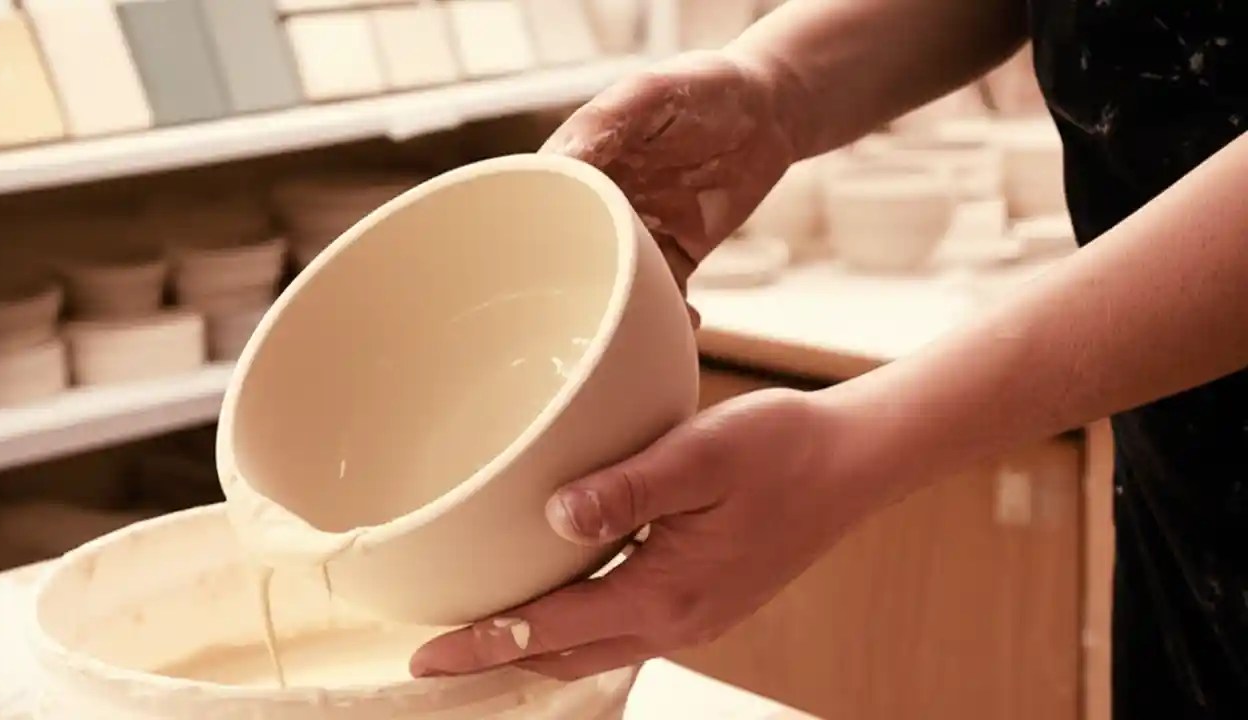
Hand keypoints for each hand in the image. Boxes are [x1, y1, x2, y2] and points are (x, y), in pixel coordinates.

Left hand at [410, 389, 874, 679]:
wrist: (853, 460)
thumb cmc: (783, 448)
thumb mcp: (700, 457)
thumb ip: (626, 489)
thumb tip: (554, 516)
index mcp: (667, 593)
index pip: (551, 629)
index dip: (483, 644)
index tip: (426, 656)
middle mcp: (679, 620)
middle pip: (567, 656)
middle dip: (499, 660)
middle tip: (439, 657)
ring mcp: (696, 615)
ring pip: (596, 647)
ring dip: (538, 646)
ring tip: (486, 635)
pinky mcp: (707, 597)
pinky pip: (625, 627)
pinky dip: (578, 626)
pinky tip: (563, 601)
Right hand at [541, 50, 799, 325]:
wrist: (771, 112)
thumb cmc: (706, 88)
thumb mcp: (651, 92)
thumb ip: (605, 122)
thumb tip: (558, 161)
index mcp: (581, 164)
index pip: (542, 205)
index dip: (532, 238)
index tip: (529, 271)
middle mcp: (603, 203)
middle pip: (573, 256)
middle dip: (572, 289)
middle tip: (574, 320)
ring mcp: (639, 233)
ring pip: (617, 283)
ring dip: (622, 310)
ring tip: (627, 331)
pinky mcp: (674, 255)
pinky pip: (665, 294)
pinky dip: (672, 314)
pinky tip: (687, 321)